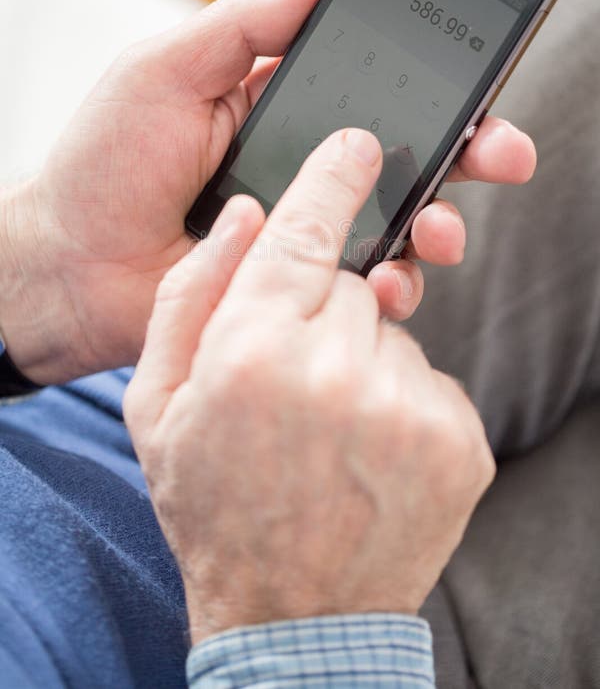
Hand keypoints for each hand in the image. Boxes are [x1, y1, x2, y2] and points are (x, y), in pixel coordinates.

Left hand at [0, 0, 534, 383]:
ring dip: (440, 227)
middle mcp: (307, 172)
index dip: (433, 90)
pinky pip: (364, 292)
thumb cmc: (105, 163)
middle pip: (408, 160)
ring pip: (401, 229)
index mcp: (285, 111)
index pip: (377, 92)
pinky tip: (388, 285)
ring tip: (440, 231)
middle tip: (504, 155)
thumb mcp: (166, 68)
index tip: (477, 90)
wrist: (69, 265)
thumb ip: (243, 23)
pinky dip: (391, 290)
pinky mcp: (299, 293)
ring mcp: (307, 235)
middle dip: (468, 156)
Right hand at [125, 127, 495, 642]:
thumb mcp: (158, 402)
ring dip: (361, 357)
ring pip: (391, 330)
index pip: (305, 233)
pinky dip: (400, 397)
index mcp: (253, 355)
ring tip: (326, 423)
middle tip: (291, 375)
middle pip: (348, 283)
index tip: (358, 144)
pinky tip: (365, 447)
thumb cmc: (213, 501)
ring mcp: (408, 410)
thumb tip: (247, 215)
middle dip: (321, 312)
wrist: (291, 613)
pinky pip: (430, 377)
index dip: (331, 179)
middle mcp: (338, 374)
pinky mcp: (459, 441)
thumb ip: (193, 294)